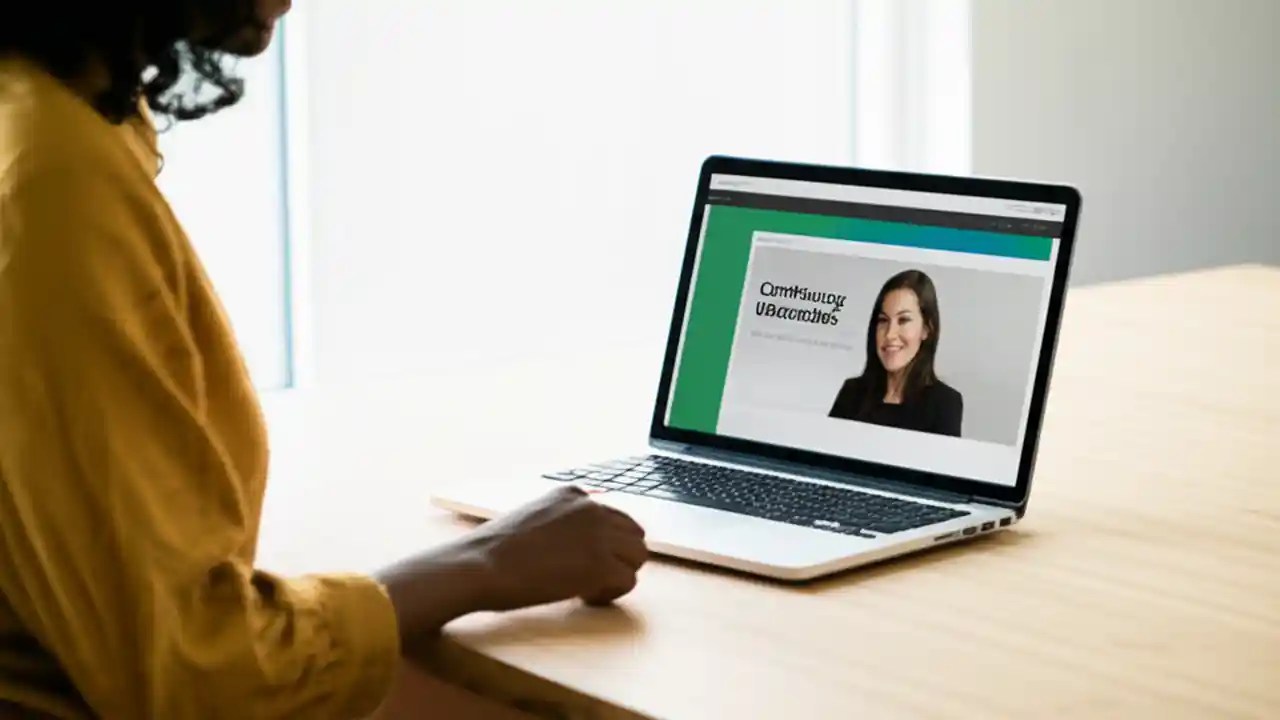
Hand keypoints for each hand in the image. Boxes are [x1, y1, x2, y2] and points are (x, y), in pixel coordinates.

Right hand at [375, 487, 646, 638]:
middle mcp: (591, 507)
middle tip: (587, 578)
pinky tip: (582, 597)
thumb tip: (578, 545)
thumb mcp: (531, 518)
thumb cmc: (493, 551)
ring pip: (637, 558)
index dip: (601, 545)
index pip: (614, 518)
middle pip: (634, 535)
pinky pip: (628, 582)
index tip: (577, 561)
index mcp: (573, 494)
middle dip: (618, 559)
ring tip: (585, 589)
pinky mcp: (600, 564)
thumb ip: (560, 523)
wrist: (478, 565)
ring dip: (616, 576)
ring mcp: (598, 534)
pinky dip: (610, 594)